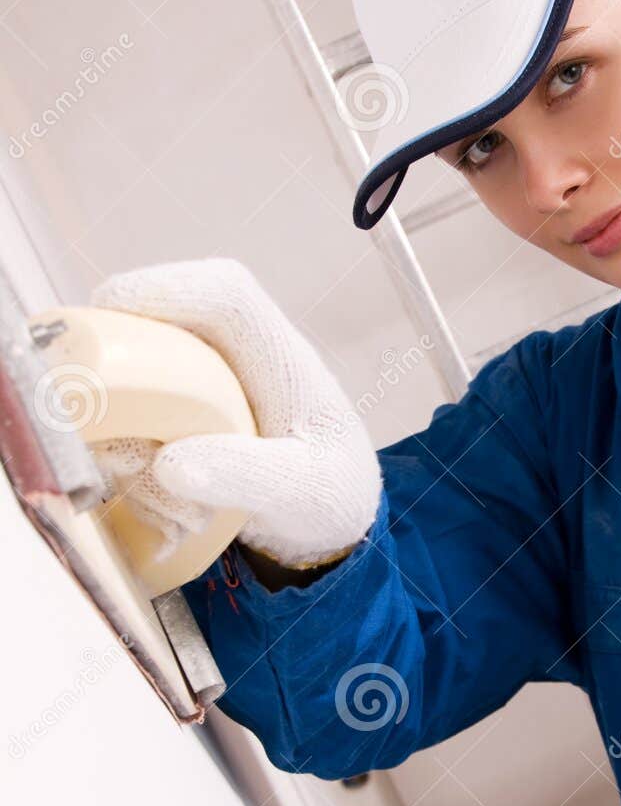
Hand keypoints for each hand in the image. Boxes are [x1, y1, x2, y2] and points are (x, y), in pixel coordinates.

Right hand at [89, 257, 383, 569]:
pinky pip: (141, 417)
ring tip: (152, 484)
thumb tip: (168, 464)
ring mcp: (209, 386)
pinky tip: (163, 503)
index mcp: (281, 359)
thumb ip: (246, 475)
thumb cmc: (331, 493)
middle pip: (168, 321)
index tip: (112, 307)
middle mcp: (239, 360)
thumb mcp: (303, 493)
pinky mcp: (188, 415)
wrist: (335, 519)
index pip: (227, 295)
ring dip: (128, 427)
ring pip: (142, 374)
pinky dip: (133, 456)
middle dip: (123, 358)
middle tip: (100, 413)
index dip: (165, 287)